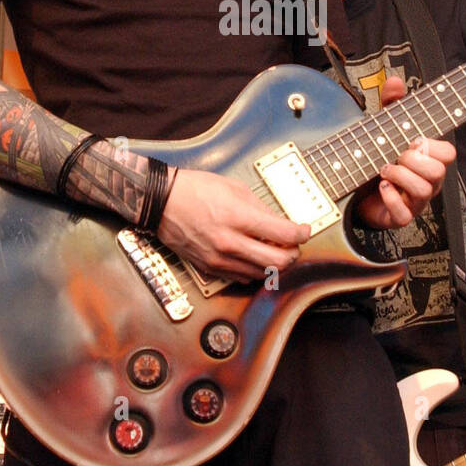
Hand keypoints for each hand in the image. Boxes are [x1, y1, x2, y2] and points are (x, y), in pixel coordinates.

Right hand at [156, 168, 308, 281]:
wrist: (161, 202)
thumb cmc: (194, 190)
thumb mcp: (234, 188)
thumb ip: (260, 209)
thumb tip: (279, 223)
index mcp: (238, 217)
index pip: (284, 234)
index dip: (302, 233)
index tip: (304, 230)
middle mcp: (230, 242)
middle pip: (278, 262)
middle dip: (293, 254)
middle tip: (293, 245)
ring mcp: (219, 258)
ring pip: (262, 274)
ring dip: (274, 264)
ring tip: (273, 250)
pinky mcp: (210, 268)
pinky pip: (242, 278)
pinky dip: (254, 270)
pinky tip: (253, 257)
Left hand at [354, 76, 456, 229]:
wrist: (358, 191)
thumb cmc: (380, 157)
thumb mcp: (384, 128)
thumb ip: (391, 105)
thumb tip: (395, 81)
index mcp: (429, 160)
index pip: (448, 153)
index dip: (432, 145)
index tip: (412, 140)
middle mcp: (427, 182)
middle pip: (438, 172)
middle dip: (415, 160)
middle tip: (397, 155)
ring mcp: (414, 201)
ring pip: (423, 191)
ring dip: (401, 176)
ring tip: (384, 169)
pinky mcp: (399, 217)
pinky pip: (404, 214)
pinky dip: (392, 199)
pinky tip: (381, 187)